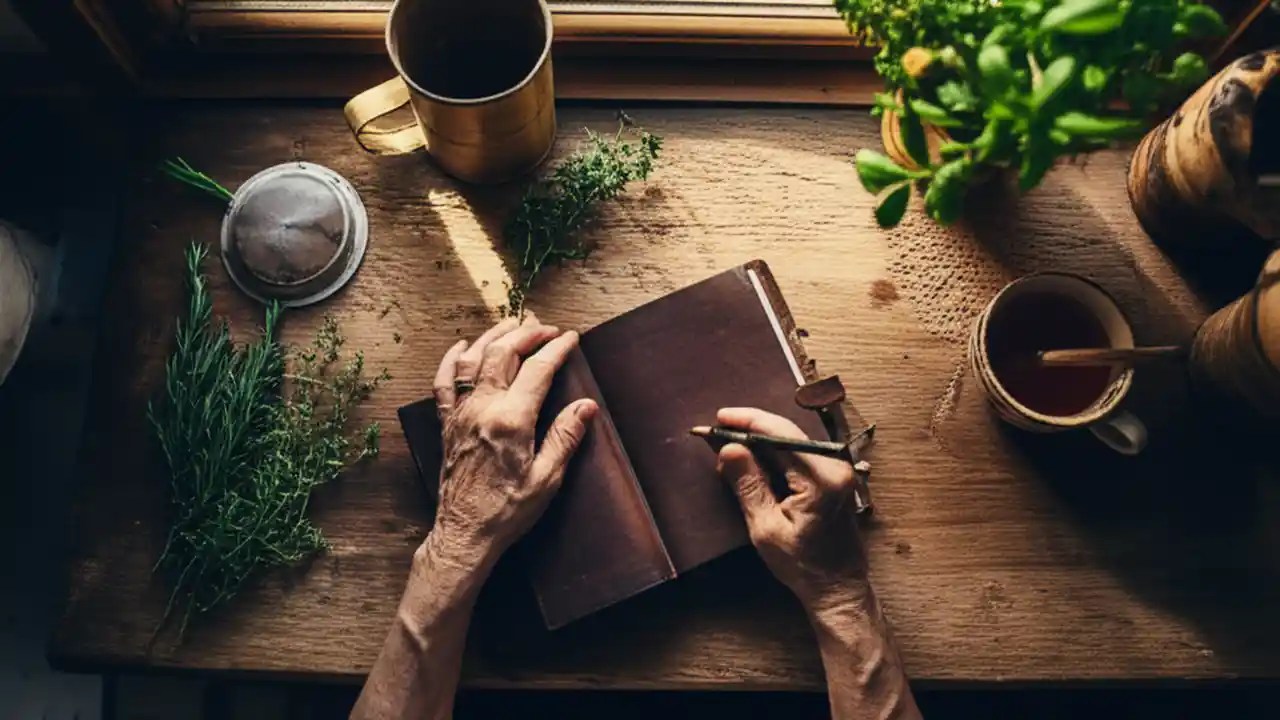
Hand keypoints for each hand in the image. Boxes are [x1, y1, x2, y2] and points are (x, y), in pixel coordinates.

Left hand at [425, 315, 597, 580]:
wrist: (465, 534)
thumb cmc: (507, 511)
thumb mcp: (547, 479)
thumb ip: (566, 437)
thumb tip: (587, 406)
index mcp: (511, 421)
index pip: (538, 370)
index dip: (557, 348)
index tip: (571, 338)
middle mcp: (482, 409)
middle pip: (503, 353)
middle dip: (527, 333)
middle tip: (545, 327)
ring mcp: (461, 414)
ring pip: (473, 360)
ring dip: (493, 337)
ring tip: (512, 325)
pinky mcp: (447, 424)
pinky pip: (444, 383)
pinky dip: (452, 360)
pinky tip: (462, 347)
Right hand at [715, 407, 867, 613]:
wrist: (838, 589)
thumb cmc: (803, 566)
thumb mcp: (765, 528)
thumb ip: (748, 484)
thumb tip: (728, 448)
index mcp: (822, 478)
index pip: (781, 435)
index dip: (748, 421)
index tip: (720, 418)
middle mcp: (836, 466)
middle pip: (787, 433)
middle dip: (751, 429)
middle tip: (718, 430)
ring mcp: (839, 470)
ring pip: (792, 442)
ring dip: (761, 441)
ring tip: (729, 445)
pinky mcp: (835, 477)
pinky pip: (800, 454)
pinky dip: (774, 454)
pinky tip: (753, 460)